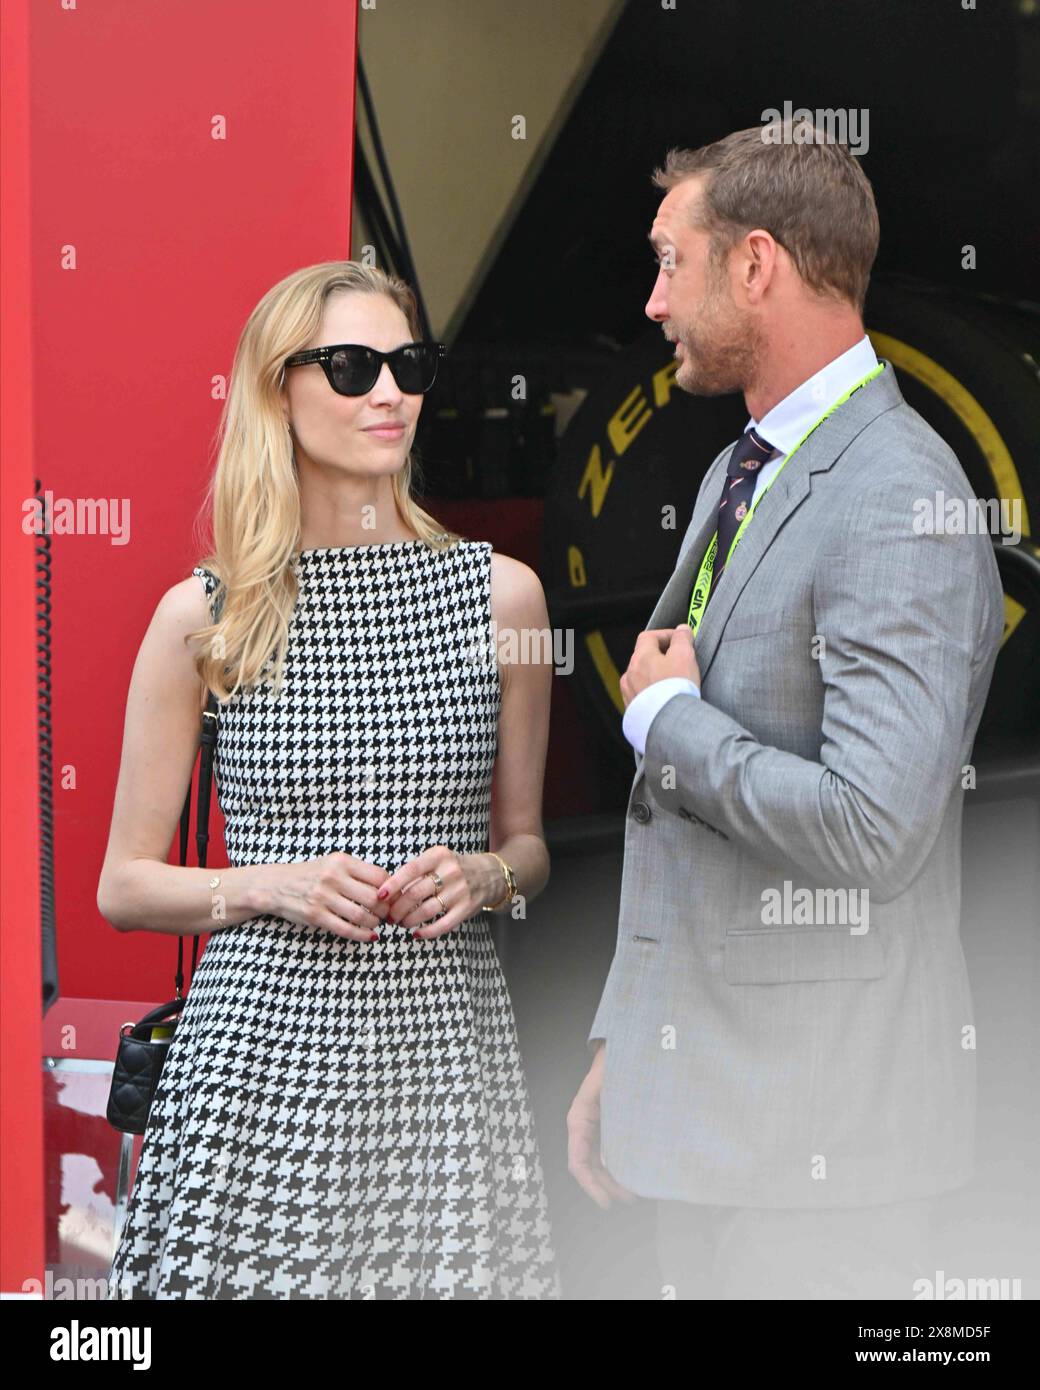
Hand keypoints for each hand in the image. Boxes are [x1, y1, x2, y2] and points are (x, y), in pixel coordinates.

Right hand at [261, 851, 389, 941]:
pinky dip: (362, 935)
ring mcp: (323, 897)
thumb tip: (390, 888)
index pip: (379, 875)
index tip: (393, 898)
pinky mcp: (315, 915)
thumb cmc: (311, 875)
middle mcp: (333, 877)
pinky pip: (346, 929)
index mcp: (341, 861)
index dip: (391, 889)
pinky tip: (370, 936)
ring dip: (375, 923)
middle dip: (386, 910)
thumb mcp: (333, 864)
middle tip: (388, 914)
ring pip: (362, 915)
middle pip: (374, 897)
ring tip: (377, 923)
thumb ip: (358, 872)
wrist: (277, 885)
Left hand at [376, 845, 500, 938]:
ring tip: (402, 924)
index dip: (393, 884)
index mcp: (439, 855)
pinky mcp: (467, 907)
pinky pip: (444, 924)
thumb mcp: (437, 860)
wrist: (488, 874)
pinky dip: (427, 932)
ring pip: (427, 910)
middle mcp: (450, 871)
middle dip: (398, 908)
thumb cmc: (454, 868)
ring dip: (410, 920)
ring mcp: (460, 890)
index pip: (410, 870)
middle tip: (389, 916)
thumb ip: (416, 872)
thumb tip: (388, 892)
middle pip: (416, 893)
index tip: (380, 896)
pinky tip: (417, 934)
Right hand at [567, 1044, 638, 1208]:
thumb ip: (614, 1116)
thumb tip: (617, 1155)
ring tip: (636, 1192)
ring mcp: (598, 1125)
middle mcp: (585, 1125)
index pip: (578, 1161)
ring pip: (600, 1161)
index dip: (591, 1185)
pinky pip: (611, 1150)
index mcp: (579, 1118)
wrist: (626, 1044)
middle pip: (590, 1167)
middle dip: (608, 1187)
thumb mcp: (613, 1088)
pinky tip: (637, 1171)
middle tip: (631, 1199)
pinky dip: (621, 1165)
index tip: (608, 1202)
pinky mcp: (610, 1124)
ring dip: (614, 1179)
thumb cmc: (617, 1062)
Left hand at [619, 624, 701, 708]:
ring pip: (640, 677)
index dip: (665, 635)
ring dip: (654, 675)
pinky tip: (665, 698)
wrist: (669, 723)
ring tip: (672, 682)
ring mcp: (629, 694)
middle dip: (661, 656)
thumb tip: (681, 630)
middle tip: (679, 661)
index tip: (680, 640)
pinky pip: (641, 696)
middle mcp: (629, 675)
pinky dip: (651, 693)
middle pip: (643, 658)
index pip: (648, 636)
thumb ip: (682, 639)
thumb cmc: (676, 688)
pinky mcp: (632, 711)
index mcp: (640, 658)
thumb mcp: (685, 656)